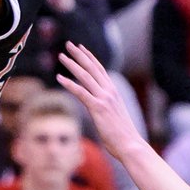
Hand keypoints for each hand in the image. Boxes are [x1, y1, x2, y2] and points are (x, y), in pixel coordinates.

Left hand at [57, 43, 140, 160]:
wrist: (130, 145)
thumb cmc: (122, 135)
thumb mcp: (114, 115)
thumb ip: (107, 106)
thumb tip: (100, 105)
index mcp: (113, 92)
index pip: (100, 69)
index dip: (89, 57)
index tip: (81, 48)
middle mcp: (109, 91)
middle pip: (92, 67)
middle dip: (79, 54)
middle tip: (68, 44)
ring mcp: (104, 99)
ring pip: (85, 76)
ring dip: (72, 64)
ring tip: (61, 55)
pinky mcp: (98, 108)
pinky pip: (80, 92)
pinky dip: (69, 84)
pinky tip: (59, 77)